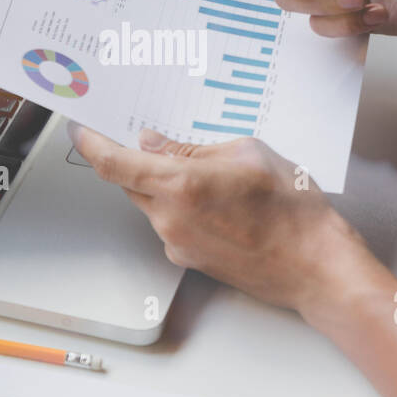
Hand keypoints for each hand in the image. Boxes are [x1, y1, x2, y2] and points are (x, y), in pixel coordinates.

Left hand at [67, 123, 373, 316]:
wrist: (316, 267)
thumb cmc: (293, 210)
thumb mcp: (247, 153)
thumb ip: (192, 147)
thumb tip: (154, 142)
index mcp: (182, 185)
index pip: (113, 164)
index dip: (91, 144)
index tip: (80, 130)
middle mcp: (170, 219)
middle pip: (129, 182)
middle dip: (134, 159)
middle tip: (151, 138)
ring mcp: (178, 243)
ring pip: (151, 203)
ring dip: (163, 183)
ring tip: (208, 171)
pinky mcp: (190, 260)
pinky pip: (170, 223)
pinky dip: (180, 206)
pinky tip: (218, 200)